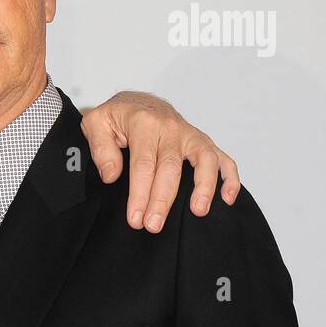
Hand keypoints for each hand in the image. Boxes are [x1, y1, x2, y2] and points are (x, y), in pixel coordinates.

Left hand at [80, 91, 239, 232]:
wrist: (137, 101)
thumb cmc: (117, 117)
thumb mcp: (95, 123)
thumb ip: (100, 149)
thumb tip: (112, 175)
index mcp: (143, 123)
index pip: (143, 164)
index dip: (140, 194)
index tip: (135, 218)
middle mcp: (170, 128)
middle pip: (171, 167)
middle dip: (162, 200)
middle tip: (153, 225)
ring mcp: (189, 135)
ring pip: (204, 160)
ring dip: (204, 187)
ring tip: (197, 211)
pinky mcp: (202, 141)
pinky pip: (223, 158)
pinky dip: (230, 177)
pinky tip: (227, 198)